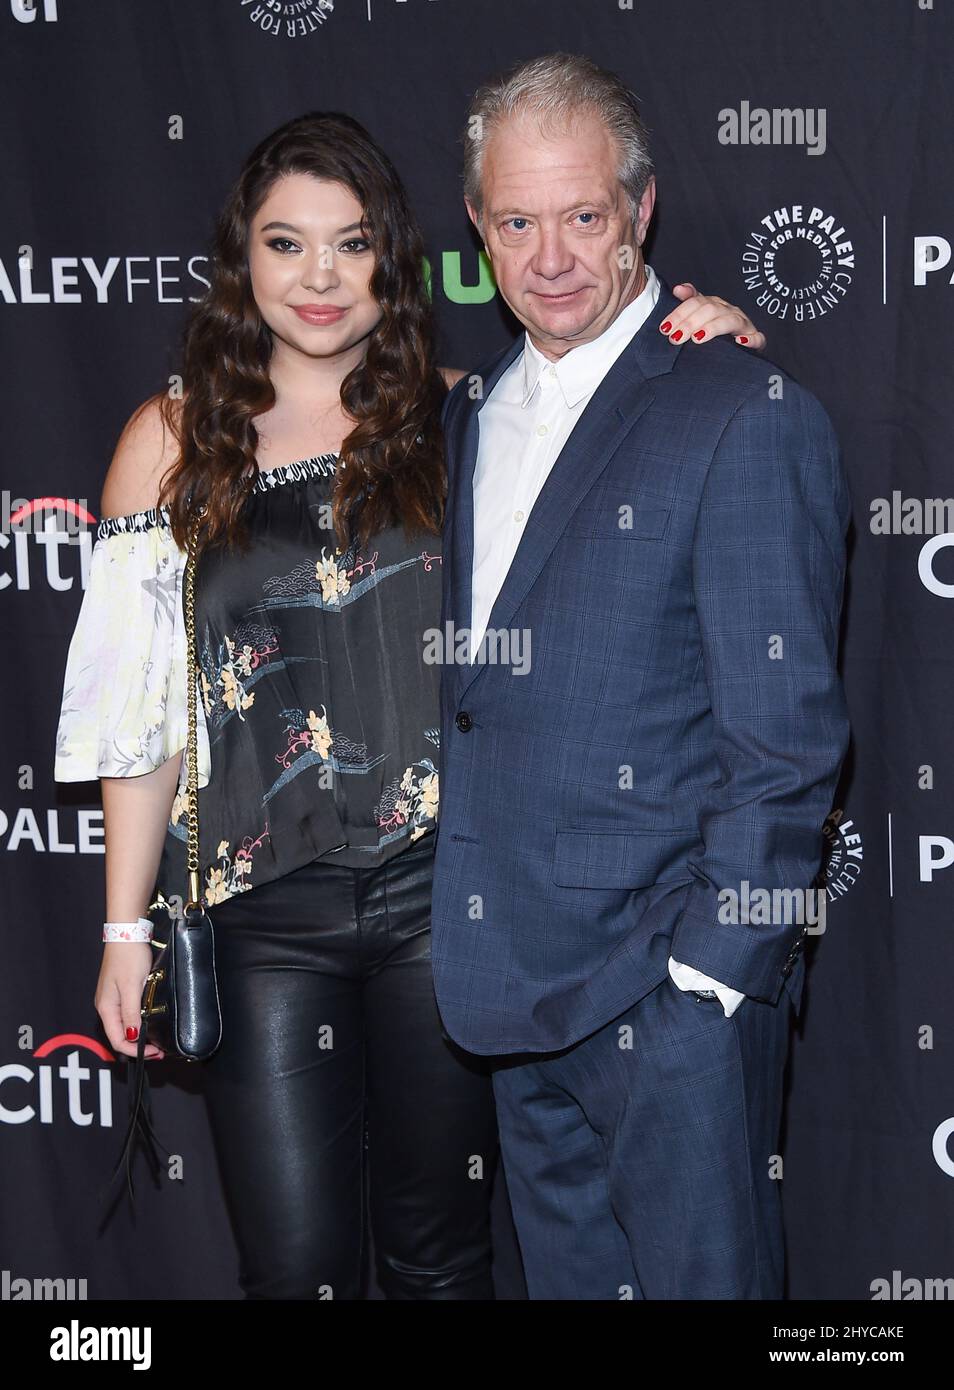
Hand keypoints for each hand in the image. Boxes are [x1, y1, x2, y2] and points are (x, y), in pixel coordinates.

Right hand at [95, 942, 164, 1059]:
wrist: (127, 933)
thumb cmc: (128, 957)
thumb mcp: (131, 986)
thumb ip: (131, 1013)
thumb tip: (132, 1037)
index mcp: (106, 1008)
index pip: (117, 1040)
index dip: (135, 1050)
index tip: (154, 1052)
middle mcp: (106, 1006)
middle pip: (119, 1036)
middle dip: (138, 1046)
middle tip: (158, 1050)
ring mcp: (113, 999)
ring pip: (124, 1026)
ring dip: (139, 1036)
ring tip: (156, 1040)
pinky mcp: (120, 992)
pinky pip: (127, 1014)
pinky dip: (138, 1023)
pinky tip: (149, 1023)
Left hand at [661, 283, 765, 349]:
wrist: (736, 350)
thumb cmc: (713, 335)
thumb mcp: (698, 318)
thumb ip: (688, 302)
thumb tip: (677, 289)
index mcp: (714, 305)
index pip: (696, 302)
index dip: (680, 313)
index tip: (665, 327)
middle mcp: (729, 311)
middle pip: (711, 310)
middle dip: (691, 322)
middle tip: (675, 337)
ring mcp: (743, 325)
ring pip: (729, 321)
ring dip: (712, 329)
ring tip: (697, 338)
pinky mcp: (756, 341)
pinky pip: (757, 338)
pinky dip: (750, 340)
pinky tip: (739, 343)